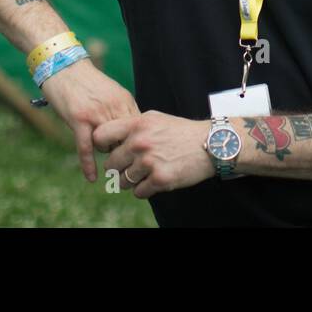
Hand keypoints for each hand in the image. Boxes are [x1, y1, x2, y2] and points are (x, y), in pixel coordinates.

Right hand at [37, 59, 139, 182]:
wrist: (63, 65)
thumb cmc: (86, 82)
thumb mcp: (110, 93)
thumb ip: (121, 111)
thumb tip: (132, 134)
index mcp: (124, 100)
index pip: (138, 130)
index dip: (137, 146)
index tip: (137, 159)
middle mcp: (114, 106)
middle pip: (125, 141)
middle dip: (123, 154)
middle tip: (122, 167)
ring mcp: (97, 113)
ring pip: (106, 145)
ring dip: (103, 152)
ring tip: (99, 155)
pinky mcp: (79, 119)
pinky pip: (86, 147)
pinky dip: (89, 164)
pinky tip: (92, 178)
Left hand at [93, 111, 216, 198]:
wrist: (210, 144)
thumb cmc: (181, 131)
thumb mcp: (155, 118)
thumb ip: (133, 126)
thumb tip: (110, 138)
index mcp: (137, 124)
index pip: (100, 136)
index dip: (102, 146)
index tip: (111, 150)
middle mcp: (140, 142)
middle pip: (110, 164)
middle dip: (119, 168)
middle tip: (131, 167)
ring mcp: (149, 162)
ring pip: (123, 181)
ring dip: (131, 181)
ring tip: (145, 174)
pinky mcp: (160, 179)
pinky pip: (138, 192)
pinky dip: (144, 190)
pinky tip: (154, 181)